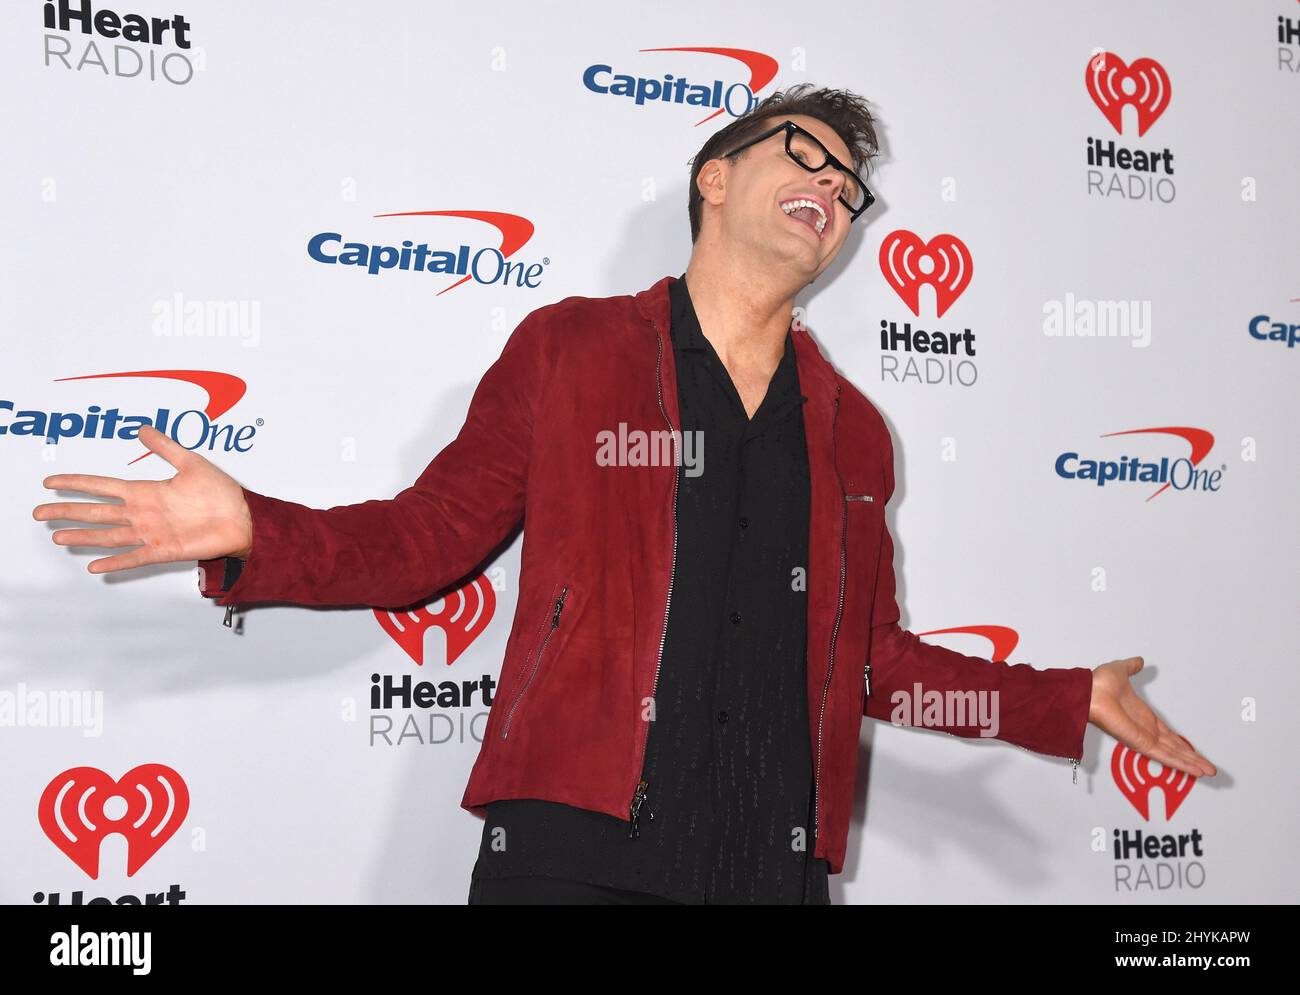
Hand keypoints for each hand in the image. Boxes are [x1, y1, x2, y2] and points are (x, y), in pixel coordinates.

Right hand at [32, 425, 253, 572]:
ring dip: (84, 536)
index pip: (103, 486)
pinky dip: (115, 561)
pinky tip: (95, 565)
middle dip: (68, 512)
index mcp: (147, 491)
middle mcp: (144, 512)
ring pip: (109, 535)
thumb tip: (142, 428)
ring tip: (58, 537)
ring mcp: (152, 532)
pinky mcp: (164, 550)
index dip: (76, 483)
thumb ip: (164, 447)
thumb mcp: (190, 462)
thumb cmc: (222, 491)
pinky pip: (135, 556)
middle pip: (97, 512)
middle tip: (38, 513)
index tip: (50, 482)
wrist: (244, 517)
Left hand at [1088, 656, 1215, 777]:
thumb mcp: (1120, 671)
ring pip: (1173, 755)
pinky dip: (1181, 764)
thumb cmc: (1098, 683)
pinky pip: (1165, 756)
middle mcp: (1144, 730)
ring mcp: (1143, 738)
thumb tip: (1138, 661)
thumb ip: (1131, 667)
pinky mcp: (1140, 743)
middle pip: (1174, 748)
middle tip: (1208, 768)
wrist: (1089, 690)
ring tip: (1208, 772)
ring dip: (1192, 764)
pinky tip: (1194, 770)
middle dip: (1192, 758)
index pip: (1167, 735)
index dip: (1181, 744)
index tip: (1192, 751)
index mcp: (1142, 717)